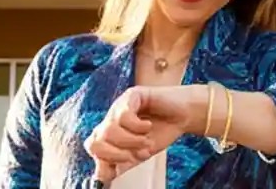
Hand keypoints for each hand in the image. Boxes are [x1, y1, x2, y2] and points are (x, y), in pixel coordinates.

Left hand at [85, 86, 201, 182]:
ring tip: (146, 141)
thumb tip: (103, 179)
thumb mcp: (140, 154)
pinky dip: (138, 127)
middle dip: (114, 154)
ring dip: (131, 141)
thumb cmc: (161, 132)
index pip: (92, 148)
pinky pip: (124, 116)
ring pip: (109, 131)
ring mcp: (118, 107)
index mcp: (110, 135)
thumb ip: (122, 164)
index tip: (118, 171)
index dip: (103, 163)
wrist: (183, 115)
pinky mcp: (130, 96)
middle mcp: (110, 120)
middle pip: (94, 142)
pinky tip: (148, 126)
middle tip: (135, 155)